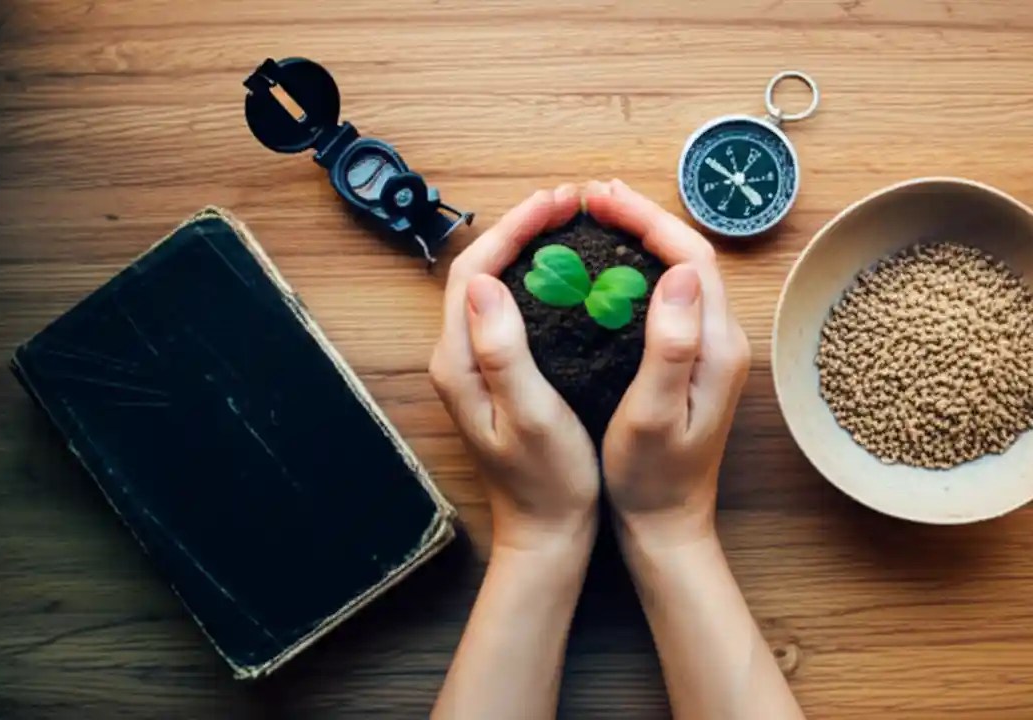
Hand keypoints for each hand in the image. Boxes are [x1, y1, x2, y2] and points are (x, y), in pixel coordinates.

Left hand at [429, 185, 599, 553]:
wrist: (547, 533)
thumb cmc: (547, 482)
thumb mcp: (529, 415)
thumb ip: (501, 350)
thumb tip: (483, 282)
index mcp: (459, 361)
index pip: (475, 270)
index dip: (514, 228)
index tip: (557, 205)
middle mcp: (459, 357)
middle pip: (481, 270)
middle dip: (522, 227)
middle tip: (572, 203)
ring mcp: (476, 365)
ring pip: (496, 285)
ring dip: (529, 248)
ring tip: (573, 224)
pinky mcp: (497, 374)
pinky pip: (512, 307)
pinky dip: (539, 278)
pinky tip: (571, 273)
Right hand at [584, 179, 751, 547]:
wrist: (666, 525)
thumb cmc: (651, 478)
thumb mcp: (653, 413)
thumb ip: (670, 345)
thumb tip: (677, 272)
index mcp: (716, 347)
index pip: (691, 258)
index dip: (647, 220)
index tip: (600, 201)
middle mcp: (721, 341)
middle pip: (690, 257)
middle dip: (643, 218)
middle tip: (592, 199)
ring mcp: (709, 352)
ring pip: (682, 274)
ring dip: (643, 240)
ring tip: (598, 219)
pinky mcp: (693, 362)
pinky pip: (671, 298)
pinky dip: (640, 270)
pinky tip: (608, 269)